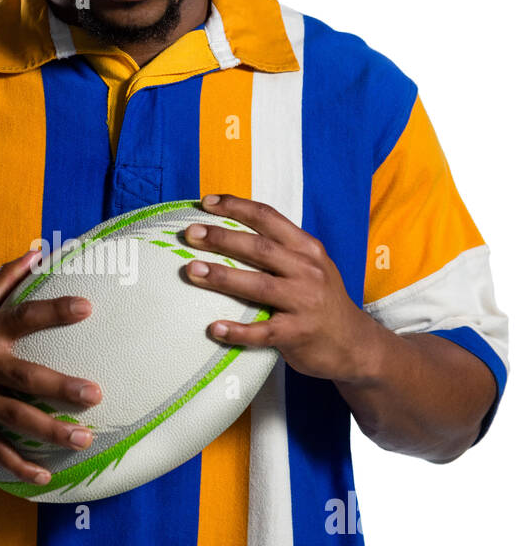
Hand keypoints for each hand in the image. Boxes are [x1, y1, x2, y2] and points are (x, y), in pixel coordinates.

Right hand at [0, 249, 101, 483]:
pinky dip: (18, 464)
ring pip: (13, 418)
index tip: (87, 307)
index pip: (23, 317)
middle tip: (95, 394)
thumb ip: (4, 281)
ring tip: (84, 438)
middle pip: (23, 377)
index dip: (53, 311)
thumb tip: (37, 251)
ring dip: (49, 430)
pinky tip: (45, 474)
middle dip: (60, 387)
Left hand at [182, 193, 373, 382]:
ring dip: (222, 277)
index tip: (207, 201)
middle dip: (221, 237)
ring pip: (259, 286)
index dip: (237, 206)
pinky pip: (263, 332)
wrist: (355, 344)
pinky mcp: (298, 334)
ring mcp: (304, 303)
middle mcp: (308, 271)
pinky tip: (215, 328)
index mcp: (307, 248)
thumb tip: (230, 231)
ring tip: (192, 270)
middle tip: (190, 233)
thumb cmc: (321, 301)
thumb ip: (280, 250)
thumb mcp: (310, 266)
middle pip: (259, 248)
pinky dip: (238, 331)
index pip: (268, 218)